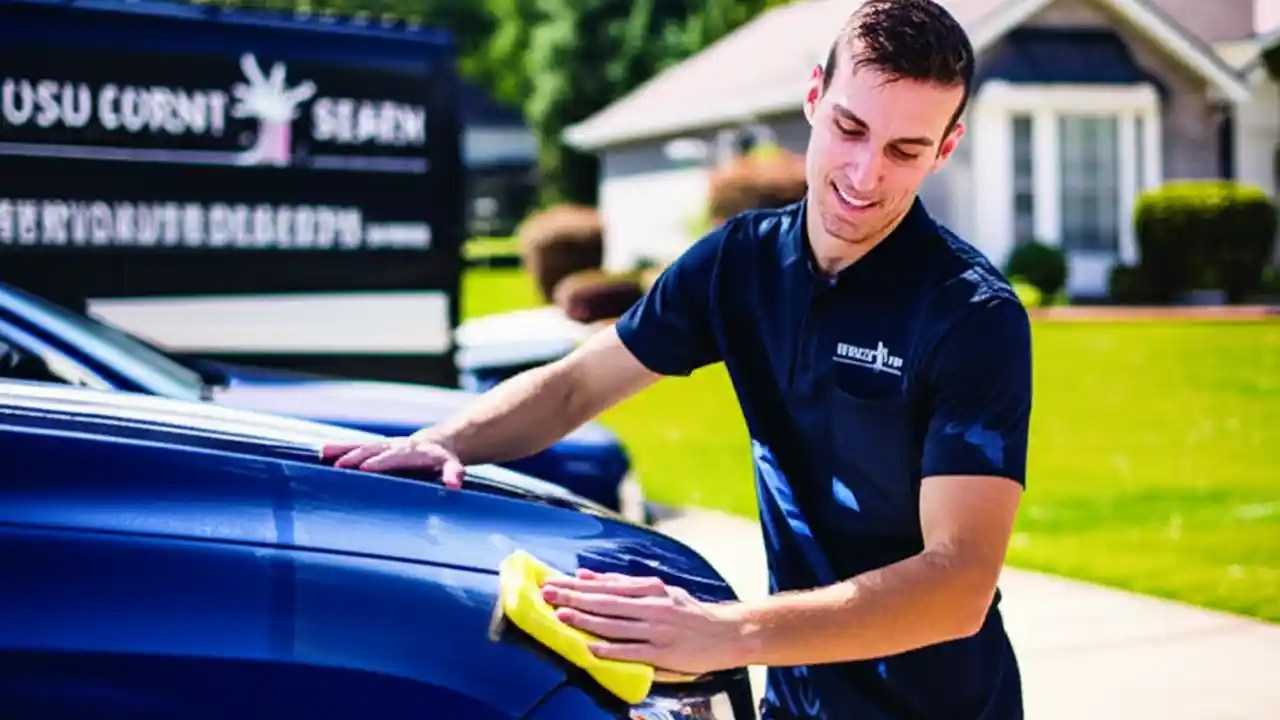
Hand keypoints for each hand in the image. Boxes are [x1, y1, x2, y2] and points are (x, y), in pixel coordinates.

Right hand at [319, 436, 464, 488]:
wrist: (437, 443)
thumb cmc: (443, 461)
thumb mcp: (452, 466)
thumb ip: (452, 474)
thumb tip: (453, 485)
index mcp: (414, 452)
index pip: (396, 457)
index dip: (382, 462)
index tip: (366, 468)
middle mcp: (396, 446)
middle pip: (375, 451)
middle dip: (358, 457)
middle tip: (340, 466)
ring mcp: (384, 446)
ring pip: (362, 446)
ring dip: (344, 451)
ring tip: (325, 454)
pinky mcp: (375, 448)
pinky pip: (355, 446)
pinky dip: (339, 449)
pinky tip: (321, 452)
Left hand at [540, 569, 745, 676]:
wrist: (725, 632)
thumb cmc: (687, 611)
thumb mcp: (659, 590)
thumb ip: (622, 584)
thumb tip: (586, 575)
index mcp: (651, 588)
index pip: (606, 585)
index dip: (577, 585)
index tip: (553, 582)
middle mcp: (653, 605)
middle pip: (606, 602)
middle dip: (574, 598)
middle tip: (548, 595)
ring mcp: (658, 629)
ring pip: (615, 624)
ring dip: (586, 621)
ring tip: (561, 617)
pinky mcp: (663, 652)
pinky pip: (632, 650)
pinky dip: (611, 649)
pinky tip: (591, 648)